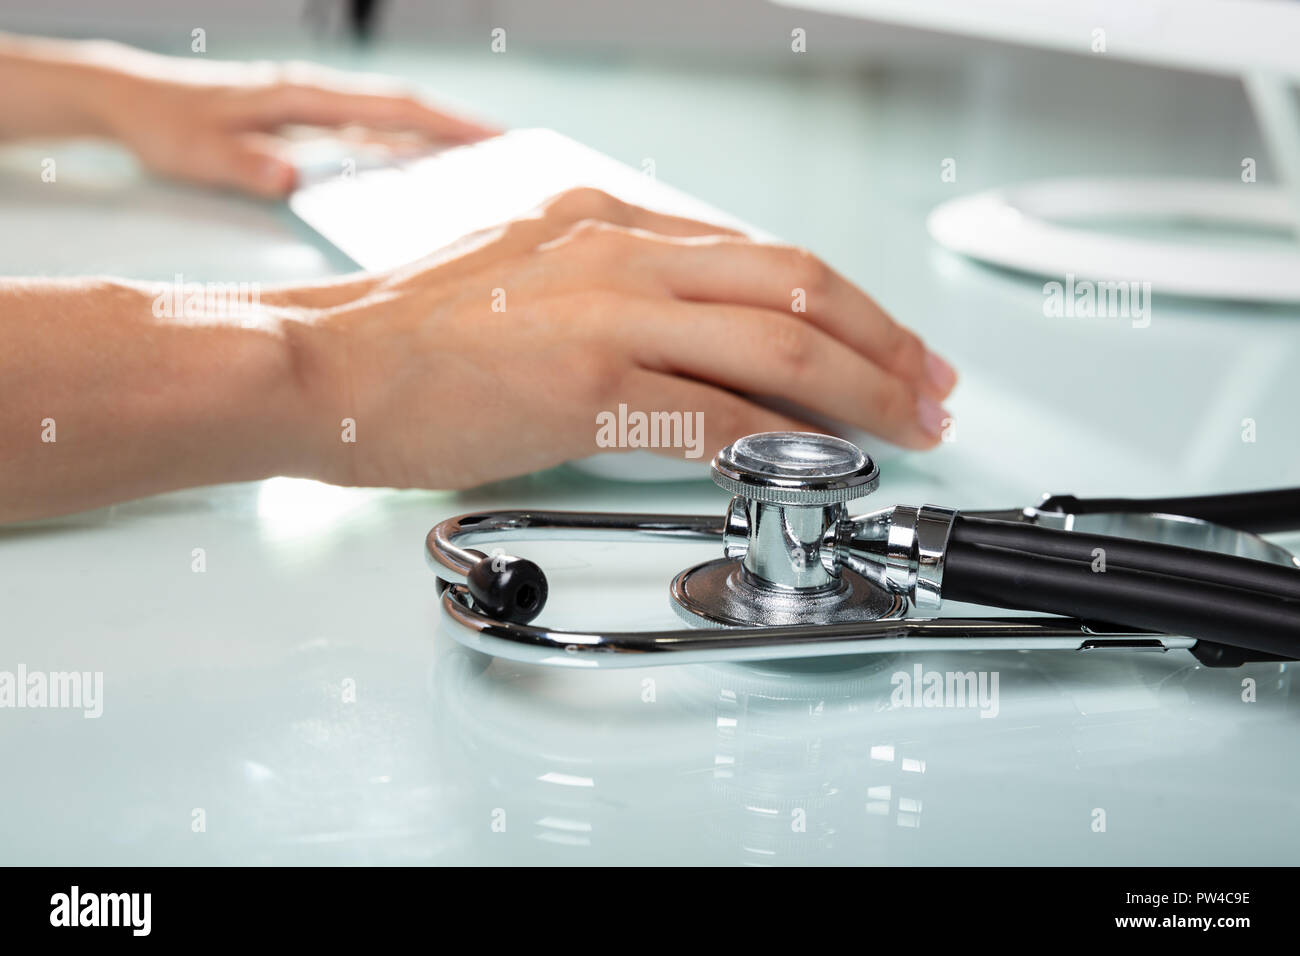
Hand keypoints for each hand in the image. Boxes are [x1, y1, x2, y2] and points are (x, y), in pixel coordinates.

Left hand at [91, 49, 497, 196]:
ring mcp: (313, 107)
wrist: (131, 96)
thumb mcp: (197, 152)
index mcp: (302, 96)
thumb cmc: (164, 124)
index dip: (444, 123)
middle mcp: (316, 95)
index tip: (493, 138)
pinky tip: (421, 168)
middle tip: (513, 150)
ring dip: (435, 136)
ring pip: (389, 119)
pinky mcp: (305, 121)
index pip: (389, 108)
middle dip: (459, 127)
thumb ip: (244, 164)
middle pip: (403, 108)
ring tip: (483, 162)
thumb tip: (291, 178)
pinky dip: (401, 145)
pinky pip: (367, 133)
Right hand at [274, 188, 957, 489]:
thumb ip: (612, 296)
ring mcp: (604, 311)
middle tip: (931, 385)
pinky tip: (815, 464)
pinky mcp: (585, 383)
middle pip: (795, 286)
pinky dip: (779, 443)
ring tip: (906, 427)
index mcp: (605, 220)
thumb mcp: (525, 281)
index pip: (758, 256)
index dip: (842, 303)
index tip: (885, 343)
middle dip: (882, 340)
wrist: (319, 365)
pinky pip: (715, 415)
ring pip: (777, 344)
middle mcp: (617, 250)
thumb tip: (691, 345)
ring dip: (859, 391)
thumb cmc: (406, 338)